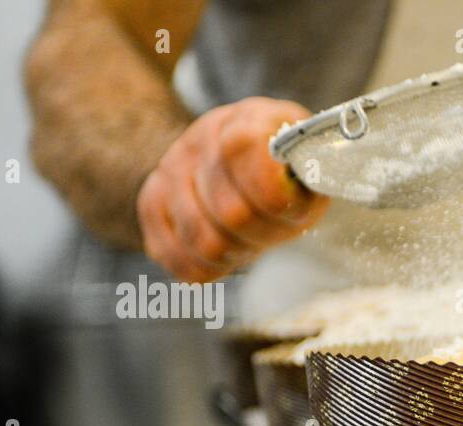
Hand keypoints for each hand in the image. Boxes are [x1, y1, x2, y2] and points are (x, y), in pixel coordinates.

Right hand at [137, 97, 329, 281]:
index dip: (273, 193)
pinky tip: (224, 254)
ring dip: (235, 252)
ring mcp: (170, 170)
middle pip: (230, 213)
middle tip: (273, 230)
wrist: (241, 155)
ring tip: (249, 240)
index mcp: (247, 121)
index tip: (290, 206)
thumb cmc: (287, 166)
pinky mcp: (152, 202)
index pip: (243, 150)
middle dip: (262, 234)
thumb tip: (289, 195)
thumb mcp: (311, 158)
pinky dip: (205, 267)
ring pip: (202, 241)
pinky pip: (173, 255)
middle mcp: (201, 139)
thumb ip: (310, 168)